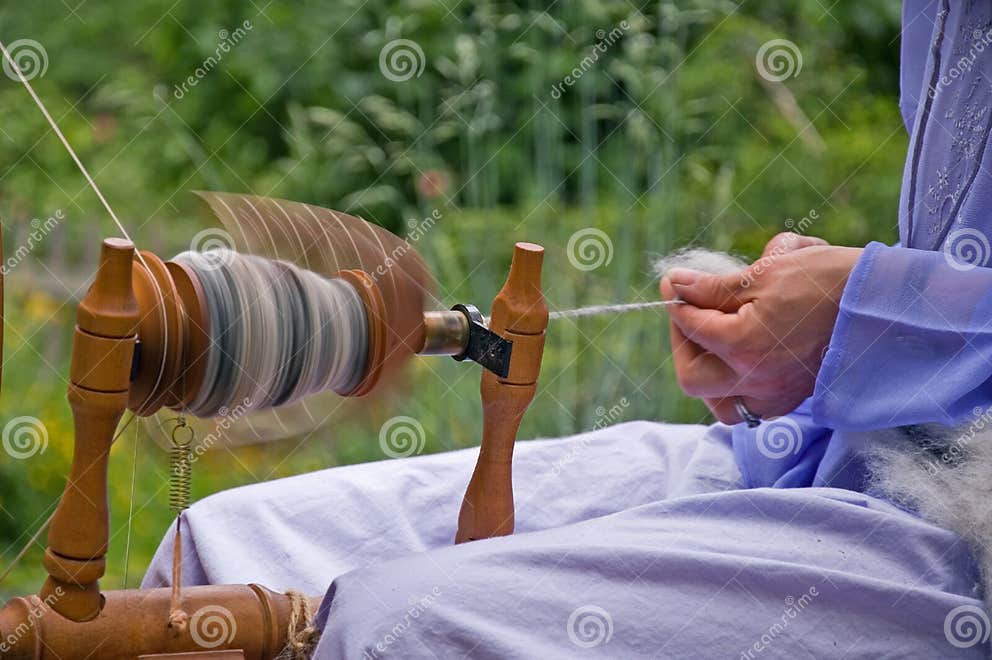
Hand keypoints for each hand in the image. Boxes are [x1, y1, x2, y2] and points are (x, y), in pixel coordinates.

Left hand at [659, 233, 861, 423]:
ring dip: (706, 373)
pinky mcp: (790, 400)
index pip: (690, 326)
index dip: (676, 300)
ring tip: (711, 340)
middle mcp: (756, 380)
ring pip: (717, 404)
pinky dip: (734, 386)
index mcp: (744, 345)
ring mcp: (775, 396)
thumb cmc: (824, 280)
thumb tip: (673, 284)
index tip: (674, 281)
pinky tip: (739, 357)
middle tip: (690, 312)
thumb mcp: (762, 274)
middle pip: (691, 377)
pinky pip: (747, 407)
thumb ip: (711, 288)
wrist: (881, 302)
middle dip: (682, 343)